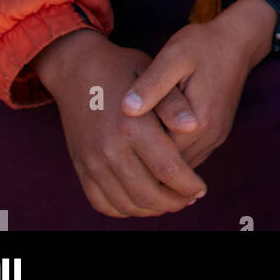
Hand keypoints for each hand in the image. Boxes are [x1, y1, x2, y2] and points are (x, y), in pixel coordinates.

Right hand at [31, 28, 206, 217]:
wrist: (77, 69)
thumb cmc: (124, 69)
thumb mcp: (154, 74)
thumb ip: (174, 103)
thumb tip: (194, 126)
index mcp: (132, 125)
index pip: (168, 169)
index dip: (188, 185)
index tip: (201, 188)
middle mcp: (109, 148)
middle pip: (147, 194)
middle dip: (173, 202)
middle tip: (189, 199)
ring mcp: (91, 161)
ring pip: (126, 204)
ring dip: (151, 210)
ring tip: (169, 201)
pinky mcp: (81, 167)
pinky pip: (102, 203)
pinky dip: (124, 209)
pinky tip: (142, 201)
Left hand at [120, 0, 277, 169]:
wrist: (238, 41)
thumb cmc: (203, 45)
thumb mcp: (174, 55)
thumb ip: (151, 84)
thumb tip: (125, 109)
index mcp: (197, 121)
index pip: (157, 156)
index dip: (132, 151)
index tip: (110, 139)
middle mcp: (209, 136)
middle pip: (168, 167)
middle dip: (142, 160)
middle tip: (115, 147)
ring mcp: (215, 138)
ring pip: (179, 167)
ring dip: (156, 160)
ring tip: (130, 145)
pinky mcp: (216, 135)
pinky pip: (189, 156)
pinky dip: (171, 153)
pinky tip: (152, 137)